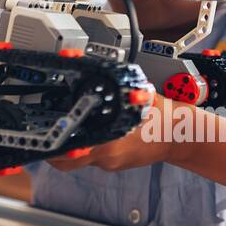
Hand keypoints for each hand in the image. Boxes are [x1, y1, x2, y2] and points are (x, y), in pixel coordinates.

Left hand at [47, 95, 186, 172]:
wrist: (183, 135)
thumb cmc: (161, 114)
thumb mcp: (135, 92)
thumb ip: (108, 83)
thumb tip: (79, 61)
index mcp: (109, 141)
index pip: (68, 153)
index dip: (52, 148)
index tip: (42, 140)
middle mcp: (107, 156)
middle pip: (67, 162)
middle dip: (55, 152)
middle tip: (47, 138)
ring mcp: (111, 163)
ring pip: (80, 160)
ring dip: (71, 148)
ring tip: (67, 132)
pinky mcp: (116, 164)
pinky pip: (95, 158)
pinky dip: (89, 146)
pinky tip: (92, 133)